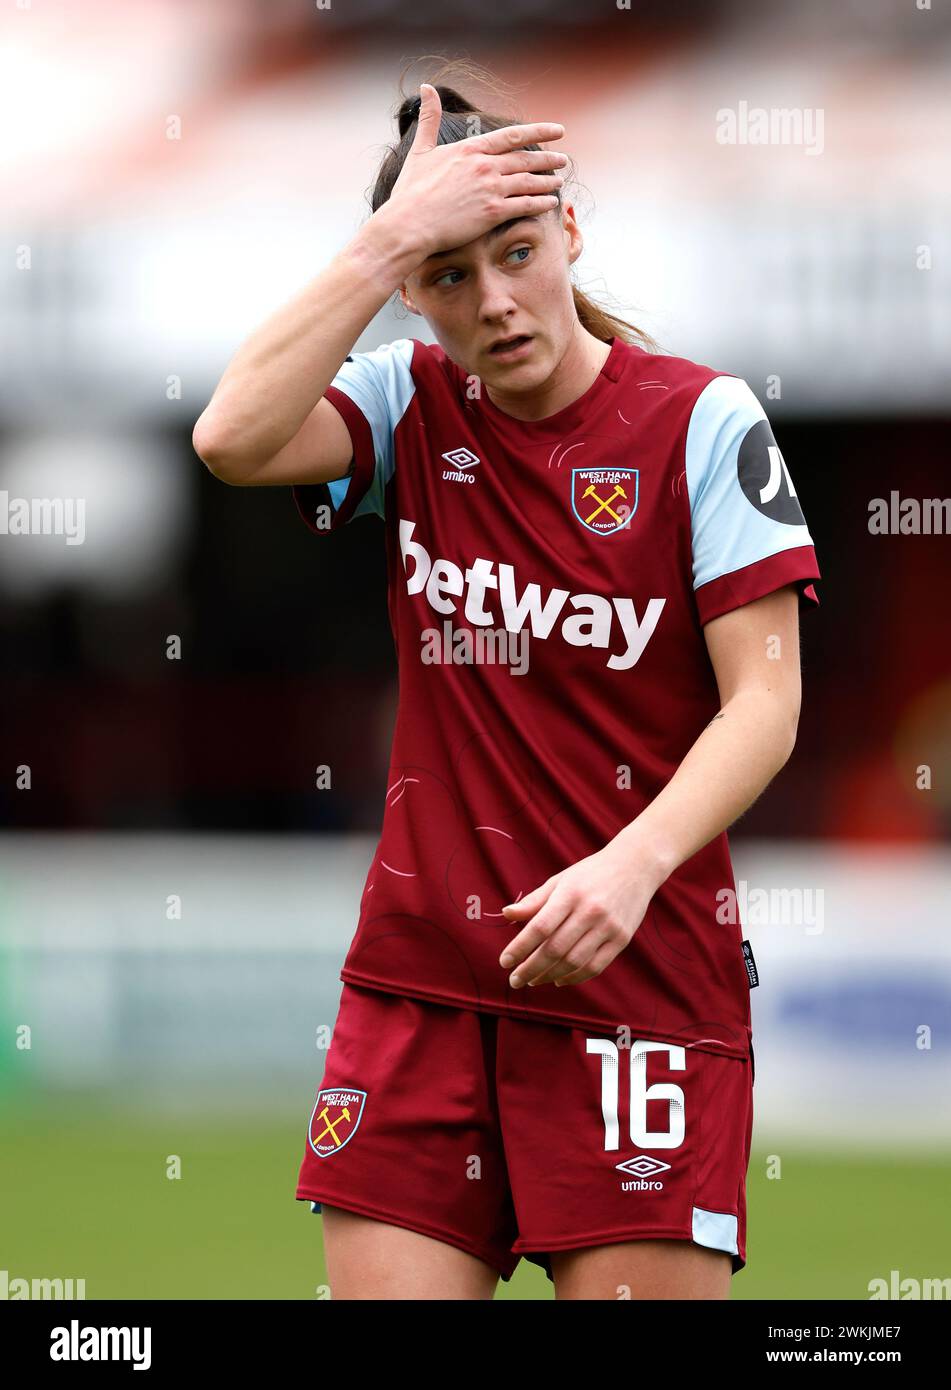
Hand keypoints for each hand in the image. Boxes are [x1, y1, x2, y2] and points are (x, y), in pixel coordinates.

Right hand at [384, 83, 566, 261]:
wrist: (408, 224)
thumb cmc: (411, 191)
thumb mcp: (420, 150)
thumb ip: (429, 119)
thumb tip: (426, 87)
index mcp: (471, 149)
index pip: (513, 135)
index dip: (539, 131)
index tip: (558, 130)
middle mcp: (485, 166)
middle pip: (526, 159)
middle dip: (548, 159)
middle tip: (563, 159)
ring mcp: (491, 189)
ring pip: (529, 182)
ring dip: (548, 181)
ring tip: (560, 180)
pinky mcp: (493, 212)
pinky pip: (525, 206)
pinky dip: (541, 203)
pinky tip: (552, 202)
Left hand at [498, 842, 660, 988]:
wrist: (636, 866)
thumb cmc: (590, 874)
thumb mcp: (560, 880)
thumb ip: (534, 900)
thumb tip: (506, 914)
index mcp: (570, 894)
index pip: (540, 927)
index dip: (520, 947)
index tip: (504, 962)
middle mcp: (590, 911)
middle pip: (555, 949)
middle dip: (530, 969)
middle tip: (515, 980)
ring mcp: (608, 927)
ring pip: (574, 962)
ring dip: (550, 976)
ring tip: (533, 981)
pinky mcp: (622, 939)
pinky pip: (595, 966)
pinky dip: (575, 977)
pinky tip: (559, 979)